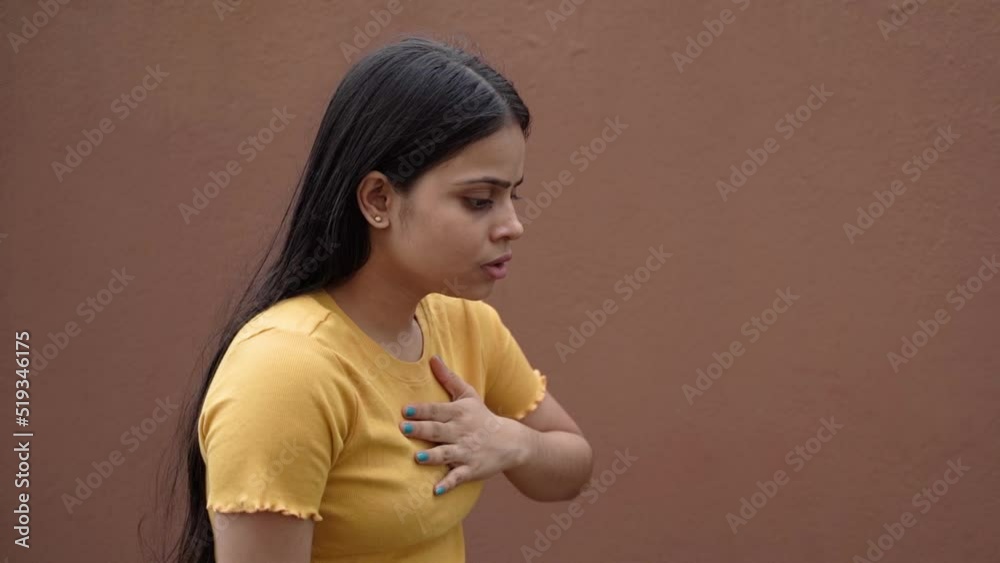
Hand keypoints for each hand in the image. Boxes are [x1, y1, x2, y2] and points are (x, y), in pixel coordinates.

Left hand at [400, 355, 528, 495]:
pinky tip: (435, 491)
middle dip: (422, 430)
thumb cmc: (482, 416)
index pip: (437, 410)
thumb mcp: (468, 395)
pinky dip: (448, 484)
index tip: (405, 410)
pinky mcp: (471, 469)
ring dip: (433, 457)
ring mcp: (467, 451)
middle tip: (403, 429)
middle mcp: (462, 432)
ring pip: (447, 454)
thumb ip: (448, 378)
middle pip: (439, 430)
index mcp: (459, 413)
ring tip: (418, 458)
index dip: (421, 410)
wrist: (511, 442)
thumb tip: (432, 358)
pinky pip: (458, 477)